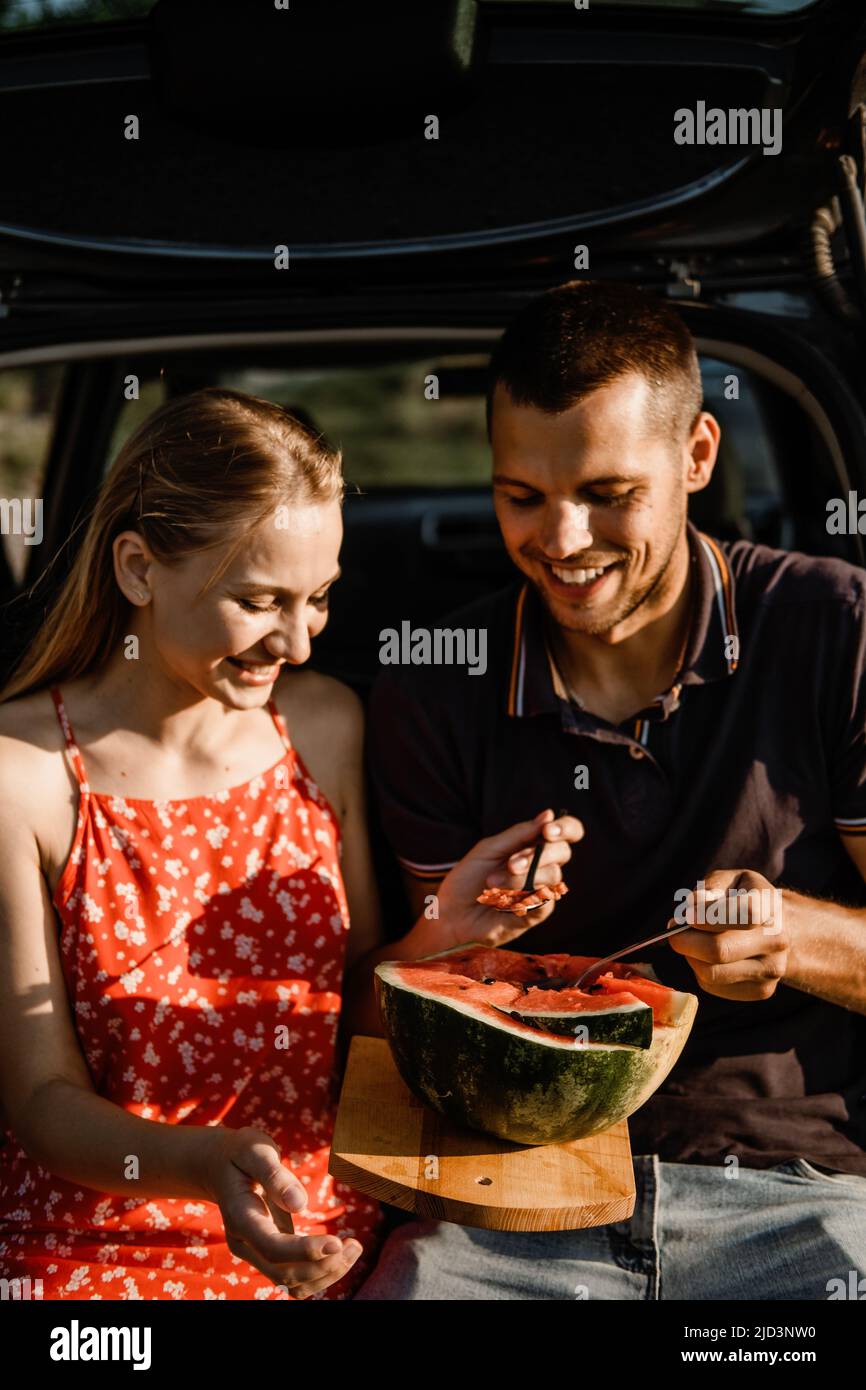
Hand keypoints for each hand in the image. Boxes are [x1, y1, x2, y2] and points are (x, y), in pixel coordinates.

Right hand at [201, 1125, 361, 1298]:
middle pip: (284, 1273)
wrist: (220, 1164)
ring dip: (325, 1275)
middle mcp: (245, 1243)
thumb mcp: (255, 1151)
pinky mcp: (269, 1254)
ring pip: (291, 1283)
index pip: (273, 1247)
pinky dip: (319, 1274)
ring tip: (354, 1248)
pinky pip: (294, 1278)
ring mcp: (255, 1252)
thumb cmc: (241, 1152)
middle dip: (323, 1266)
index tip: (337, 1243)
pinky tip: (340, 1254)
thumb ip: (275, 1175)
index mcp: (241, 1217)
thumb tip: (300, 1203)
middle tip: (355, 1244)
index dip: (305, 1251)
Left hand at [432, 808, 583, 948]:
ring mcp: (541, 889)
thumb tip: (548, 815)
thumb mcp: (489, 849)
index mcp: (532, 845)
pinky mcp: (537, 912)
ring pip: (552, 876)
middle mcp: (541, 865)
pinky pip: (543, 901)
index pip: (566, 831)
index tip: (548, 831)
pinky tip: (501, 901)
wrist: (452, 913)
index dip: (565, 828)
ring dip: (520, 879)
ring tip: (492, 883)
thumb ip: (519, 833)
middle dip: (538, 855)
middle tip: (511, 864)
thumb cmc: (468, 878)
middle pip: (562, 852)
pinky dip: (520, 898)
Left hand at [665, 869, 791, 1001]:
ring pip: (711, 973)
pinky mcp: (761, 990)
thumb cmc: (745, 899)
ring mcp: (772, 969)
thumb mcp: (731, 880)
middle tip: (674, 932)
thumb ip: (712, 887)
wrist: (780, 929)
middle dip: (686, 941)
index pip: (744, 913)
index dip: (709, 915)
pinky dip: (700, 971)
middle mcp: (776, 940)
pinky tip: (707, 958)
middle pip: (719, 950)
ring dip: (691, 957)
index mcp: (770, 906)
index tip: (687, 916)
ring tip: (693, 942)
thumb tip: (694, 904)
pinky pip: (713, 986)